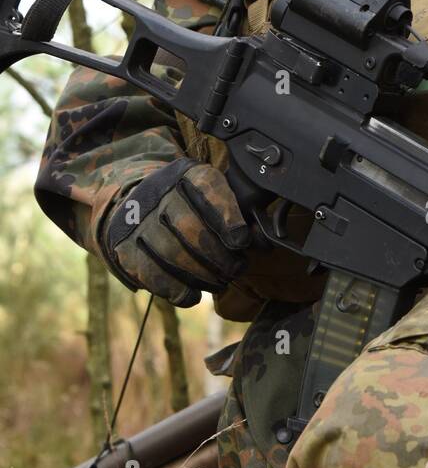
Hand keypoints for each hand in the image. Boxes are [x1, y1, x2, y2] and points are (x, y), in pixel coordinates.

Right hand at [102, 158, 249, 306]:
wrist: (135, 202)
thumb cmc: (189, 203)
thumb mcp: (213, 194)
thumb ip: (239, 213)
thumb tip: (262, 241)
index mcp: (186, 173)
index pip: (207, 191)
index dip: (227, 218)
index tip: (242, 241)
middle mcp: (158, 193)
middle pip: (190, 228)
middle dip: (219, 256)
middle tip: (236, 269)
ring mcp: (137, 222)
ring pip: (173, 255)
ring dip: (202, 276)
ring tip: (219, 282)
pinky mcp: (124, 249)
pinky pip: (154, 275)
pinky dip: (178, 289)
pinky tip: (193, 294)